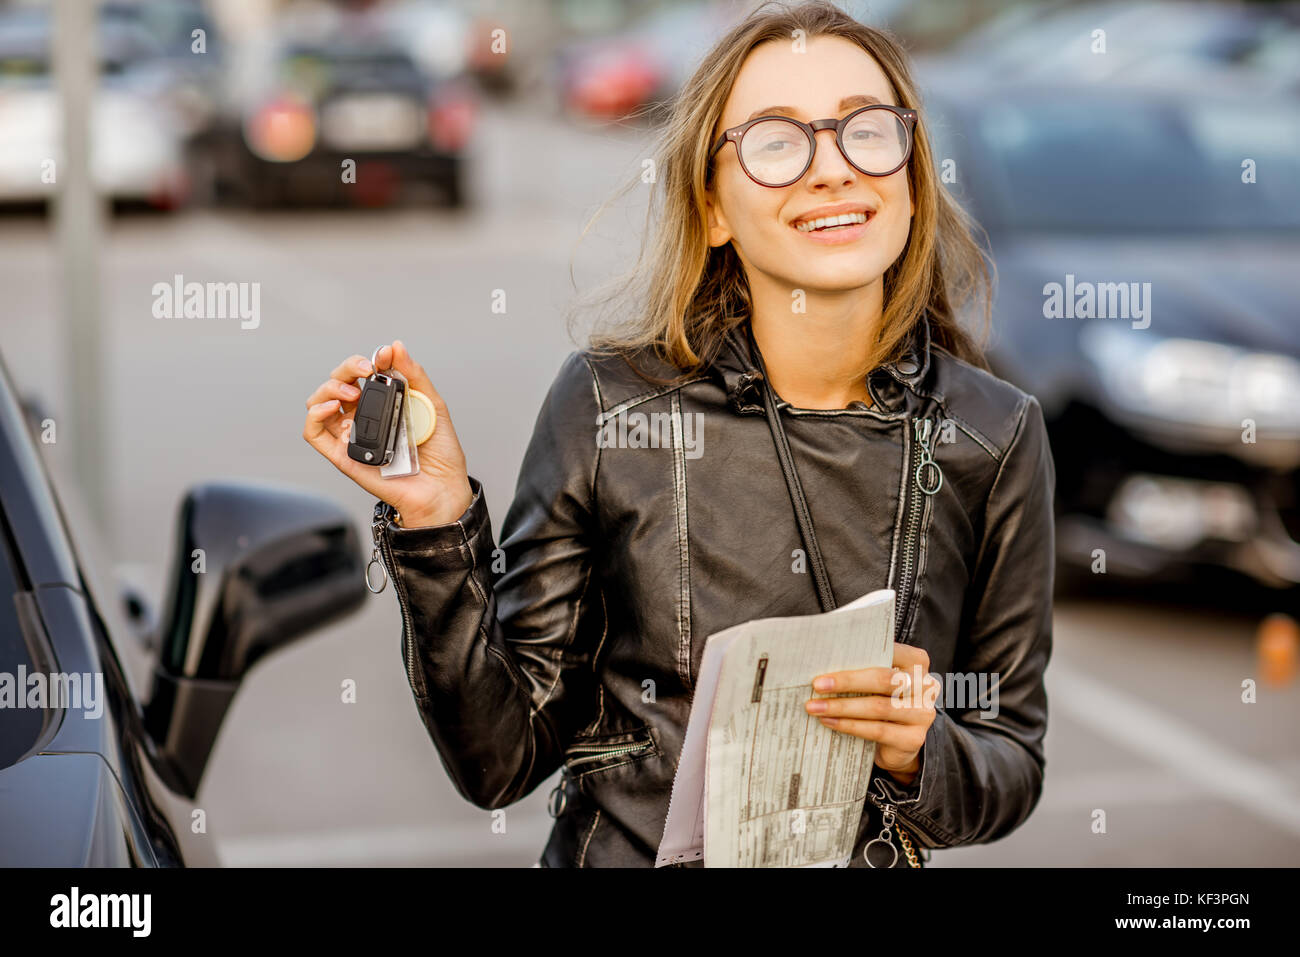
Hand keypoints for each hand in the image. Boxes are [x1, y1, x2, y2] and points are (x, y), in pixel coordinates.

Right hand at [303, 340, 473, 527]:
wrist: (443, 488)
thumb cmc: (440, 452)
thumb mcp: (433, 406)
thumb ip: (414, 376)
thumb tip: (395, 346)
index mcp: (383, 403)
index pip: (362, 373)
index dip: (367, 359)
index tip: (382, 356)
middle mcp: (363, 417)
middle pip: (337, 383)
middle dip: (346, 368)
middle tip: (365, 369)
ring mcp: (352, 436)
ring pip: (319, 404)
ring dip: (328, 388)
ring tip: (350, 391)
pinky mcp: (343, 456)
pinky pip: (314, 434)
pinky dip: (315, 415)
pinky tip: (331, 406)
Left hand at [805, 643, 939, 785]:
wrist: (896, 744)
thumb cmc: (881, 701)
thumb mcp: (875, 682)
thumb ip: (862, 668)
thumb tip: (823, 662)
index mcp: (916, 662)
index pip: (891, 651)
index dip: (859, 655)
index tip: (828, 659)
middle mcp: (925, 686)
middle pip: (883, 680)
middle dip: (847, 682)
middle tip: (817, 685)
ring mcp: (922, 713)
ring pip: (878, 707)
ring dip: (842, 707)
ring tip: (815, 707)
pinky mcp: (913, 738)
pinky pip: (877, 730)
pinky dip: (849, 725)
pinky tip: (829, 722)